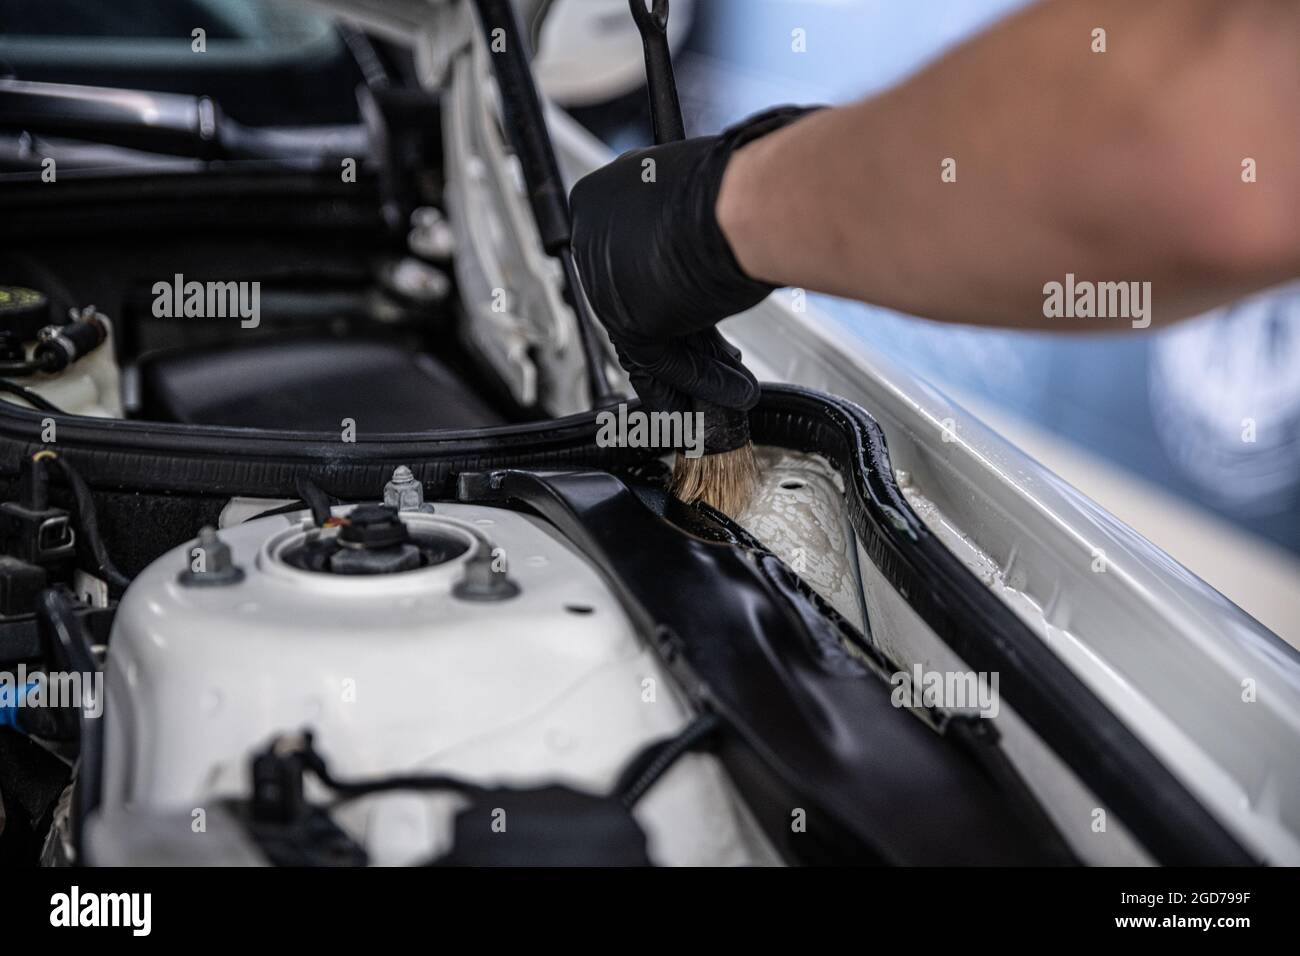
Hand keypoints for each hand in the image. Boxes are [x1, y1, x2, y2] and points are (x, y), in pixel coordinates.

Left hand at [570, 106, 816, 412]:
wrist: (735, 202)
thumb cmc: (731, 183)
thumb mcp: (697, 194)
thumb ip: (690, 222)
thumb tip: (708, 238)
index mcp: (601, 195)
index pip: (631, 252)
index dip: (670, 286)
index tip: (694, 304)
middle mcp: (594, 238)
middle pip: (639, 297)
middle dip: (686, 333)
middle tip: (720, 352)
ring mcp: (605, 284)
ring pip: (651, 335)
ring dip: (695, 366)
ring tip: (731, 384)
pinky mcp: (628, 321)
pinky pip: (661, 362)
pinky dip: (701, 380)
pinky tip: (733, 390)